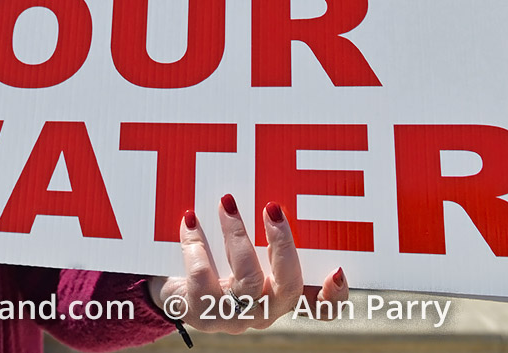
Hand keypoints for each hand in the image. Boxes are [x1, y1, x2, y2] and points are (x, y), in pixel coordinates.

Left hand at [148, 196, 348, 332]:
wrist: (170, 291)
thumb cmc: (218, 263)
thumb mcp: (246, 251)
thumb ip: (267, 232)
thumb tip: (272, 191)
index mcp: (283, 295)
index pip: (320, 306)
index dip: (334, 295)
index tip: (337, 269)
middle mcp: (264, 310)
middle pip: (288, 286)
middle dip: (283, 245)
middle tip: (273, 209)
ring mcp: (234, 317)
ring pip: (247, 278)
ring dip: (237, 235)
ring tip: (227, 203)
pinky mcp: (202, 313)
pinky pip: (202, 276)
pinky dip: (196, 243)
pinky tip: (190, 220)